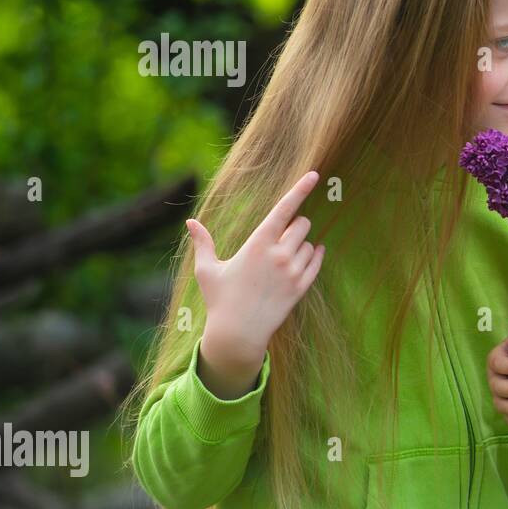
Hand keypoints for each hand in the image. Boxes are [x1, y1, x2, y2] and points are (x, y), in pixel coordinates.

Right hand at [187, 170, 326, 365]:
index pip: (284, 209)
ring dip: (302, 243)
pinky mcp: (302, 287)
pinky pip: (317, 262)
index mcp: (258, 245)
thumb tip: (190, 222)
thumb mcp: (207, 270)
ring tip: (284, 256)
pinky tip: (311, 253)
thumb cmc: (220, 300)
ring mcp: (293, 272)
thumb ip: (203, 243)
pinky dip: (315, 255)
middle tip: (281, 235)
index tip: (314, 174)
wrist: (239, 334)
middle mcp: (279, 255)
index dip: (300, 189)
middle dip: (295, 224)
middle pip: (302, 224)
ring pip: (311, 243)